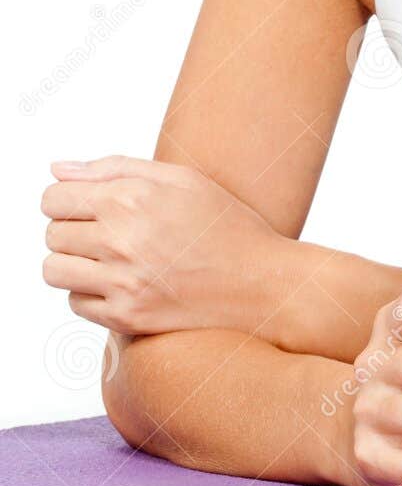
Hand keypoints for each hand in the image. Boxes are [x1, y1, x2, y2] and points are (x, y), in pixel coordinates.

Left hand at [41, 155, 284, 336]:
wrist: (264, 285)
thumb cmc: (228, 227)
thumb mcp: (182, 179)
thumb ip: (114, 168)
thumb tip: (57, 170)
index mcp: (131, 198)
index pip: (54, 198)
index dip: (66, 200)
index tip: (86, 207)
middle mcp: (121, 239)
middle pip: (52, 234)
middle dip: (72, 230)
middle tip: (107, 234)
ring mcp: (122, 282)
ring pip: (54, 270)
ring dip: (74, 264)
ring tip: (107, 260)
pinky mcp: (126, 317)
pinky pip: (76, 303)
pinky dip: (91, 294)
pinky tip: (123, 283)